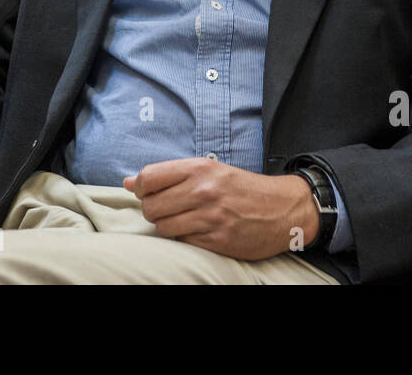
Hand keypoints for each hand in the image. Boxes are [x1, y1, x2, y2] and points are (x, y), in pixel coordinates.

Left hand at [123, 157, 319, 260]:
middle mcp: (203, 191)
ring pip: (163, 227)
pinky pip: (183, 242)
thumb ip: (169, 175)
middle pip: (151, 206)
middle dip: (153, 210)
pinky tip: (198, 231)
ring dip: (167, 226)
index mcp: (200, 168)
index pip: (149, 178)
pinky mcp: (217, 241)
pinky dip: (185, 238)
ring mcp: (210, 218)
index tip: (147, 192)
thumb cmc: (242, 188)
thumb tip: (128, 183)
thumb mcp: (210, 171)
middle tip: (167, 209)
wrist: (283, 208)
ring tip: (183, 220)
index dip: (141, 188)